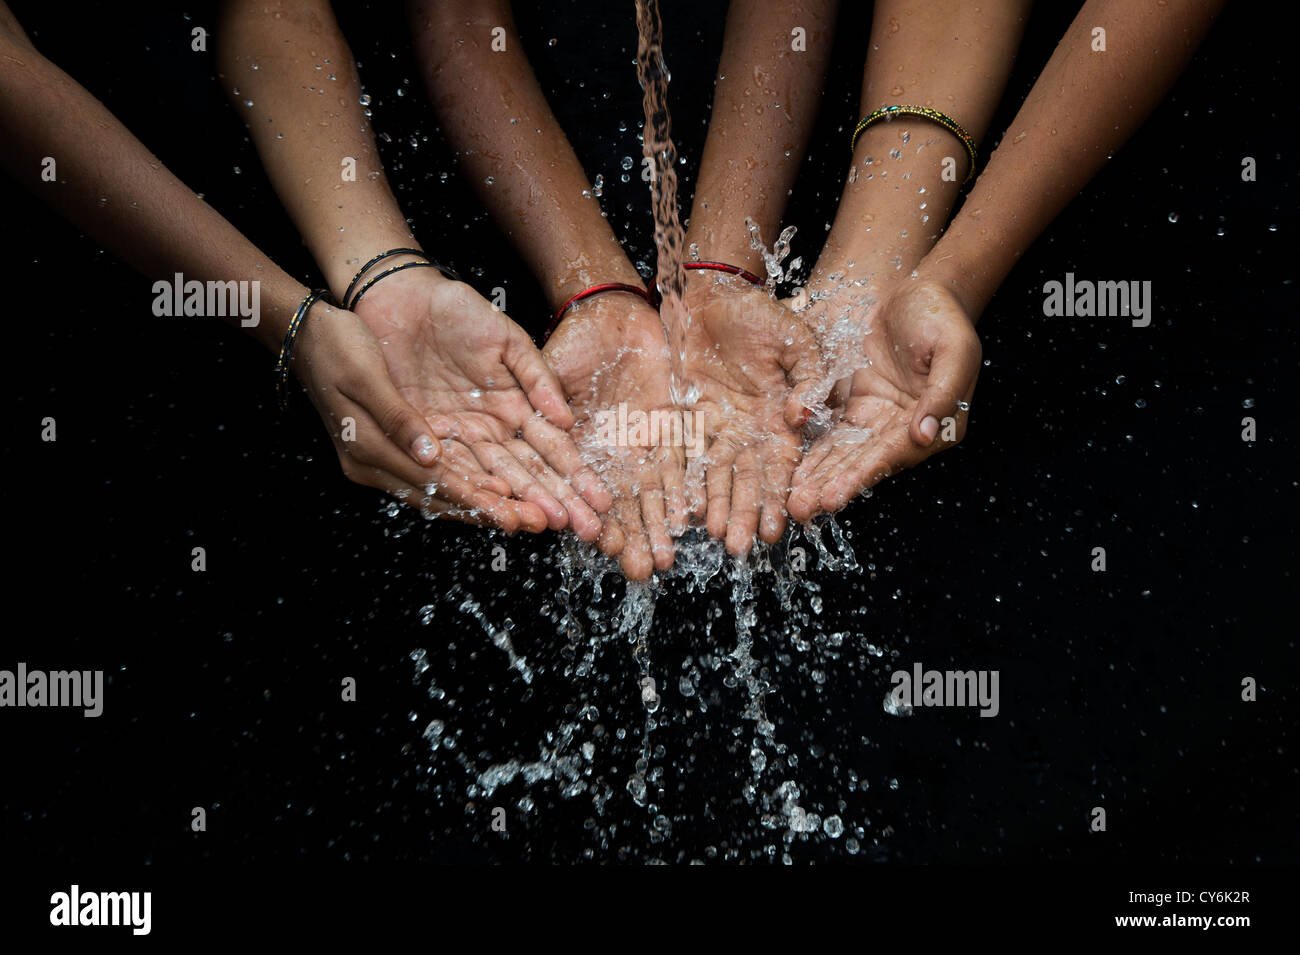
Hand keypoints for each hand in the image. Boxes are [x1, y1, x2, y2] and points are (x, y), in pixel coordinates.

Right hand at [290, 297, 525, 524]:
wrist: (306, 336)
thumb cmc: (337, 347)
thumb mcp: (367, 377)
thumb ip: (398, 418)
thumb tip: (429, 455)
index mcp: (367, 447)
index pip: (429, 481)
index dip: (472, 496)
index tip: (510, 508)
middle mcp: (371, 464)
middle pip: (437, 497)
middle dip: (485, 511)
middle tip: (531, 521)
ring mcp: (376, 462)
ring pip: (435, 493)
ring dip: (478, 505)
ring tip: (520, 515)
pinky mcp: (385, 452)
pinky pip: (428, 479)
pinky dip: (460, 487)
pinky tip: (490, 491)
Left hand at [352, 268, 610, 538]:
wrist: (399, 297)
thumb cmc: (454, 309)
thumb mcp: (506, 338)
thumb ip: (537, 377)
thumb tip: (567, 420)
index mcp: (515, 405)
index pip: (553, 448)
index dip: (577, 475)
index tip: (601, 500)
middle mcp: (490, 428)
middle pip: (529, 472)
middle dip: (559, 500)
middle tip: (586, 528)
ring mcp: (459, 436)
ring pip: (495, 478)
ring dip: (521, 503)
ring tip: (545, 525)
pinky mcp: (424, 437)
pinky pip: (452, 469)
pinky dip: (475, 492)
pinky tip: (499, 511)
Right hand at [544, 293, 684, 579]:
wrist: (612, 314)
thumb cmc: (574, 339)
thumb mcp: (546, 368)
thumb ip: (542, 398)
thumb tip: (543, 423)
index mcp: (573, 445)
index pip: (579, 489)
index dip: (588, 515)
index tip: (597, 543)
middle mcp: (608, 453)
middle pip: (620, 502)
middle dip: (631, 537)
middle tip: (640, 571)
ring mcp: (639, 443)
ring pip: (651, 492)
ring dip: (658, 526)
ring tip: (664, 560)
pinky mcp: (669, 426)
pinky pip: (678, 463)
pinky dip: (683, 490)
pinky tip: (686, 520)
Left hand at [679, 273, 822, 555]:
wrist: (709, 290)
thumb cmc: (759, 311)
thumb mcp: (796, 338)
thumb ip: (809, 375)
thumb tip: (800, 416)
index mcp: (780, 416)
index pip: (782, 464)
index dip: (782, 495)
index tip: (785, 524)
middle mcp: (747, 429)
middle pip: (746, 479)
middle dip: (744, 513)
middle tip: (740, 547)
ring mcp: (714, 425)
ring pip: (713, 474)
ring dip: (714, 506)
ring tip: (713, 538)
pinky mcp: (682, 415)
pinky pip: (680, 453)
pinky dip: (680, 479)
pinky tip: (680, 507)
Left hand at [787, 280, 981, 520]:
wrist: (915, 289)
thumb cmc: (943, 316)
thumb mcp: (954, 350)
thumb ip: (942, 393)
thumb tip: (925, 435)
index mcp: (934, 424)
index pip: (892, 455)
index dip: (861, 475)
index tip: (834, 495)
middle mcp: (900, 429)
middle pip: (861, 462)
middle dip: (830, 486)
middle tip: (800, 509)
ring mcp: (872, 418)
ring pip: (839, 453)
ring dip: (814, 477)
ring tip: (789, 502)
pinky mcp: (849, 403)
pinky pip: (824, 429)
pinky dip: (807, 449)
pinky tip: (786, 471)